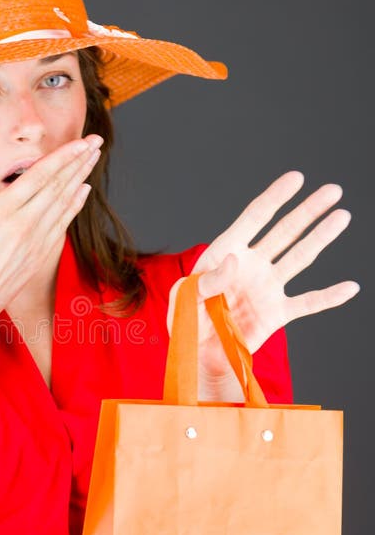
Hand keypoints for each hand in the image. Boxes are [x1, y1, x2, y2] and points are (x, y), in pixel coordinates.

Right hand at [0, 135, 101, 327]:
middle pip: (58, 186)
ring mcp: (35, 242)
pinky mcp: (40, 255)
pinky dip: (75, 205)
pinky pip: (63, 224)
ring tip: (94, 158)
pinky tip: (84, 190)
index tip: (80, 142)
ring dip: (81, 178)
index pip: (39, 176)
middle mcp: (23, 226)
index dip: (62, 157)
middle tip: (97, 141)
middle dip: (79, 161)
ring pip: (64, 203)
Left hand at [167, 171, 358, 382]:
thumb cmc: (186, 321)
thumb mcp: (184, 298)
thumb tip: (234, 260)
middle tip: (333, 190)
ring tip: (342, 216)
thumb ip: (207, 280)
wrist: (198, 356)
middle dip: (308, 210)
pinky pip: (307, 303)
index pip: (254, 218)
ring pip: (300, 258)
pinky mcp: (276, 313)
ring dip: (321, 237)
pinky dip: (329, 297)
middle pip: (284, 231)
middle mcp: (252, 265)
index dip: (275, 197)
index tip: (296, 178)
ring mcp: (266, 287)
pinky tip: (350, 288)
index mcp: (225, 253)